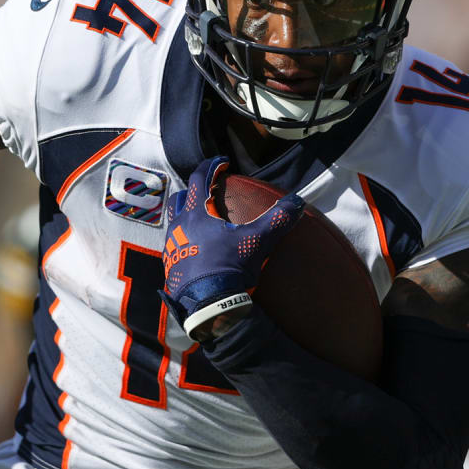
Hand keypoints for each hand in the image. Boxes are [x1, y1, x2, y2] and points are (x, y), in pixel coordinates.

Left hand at [161, 157, 303, 338]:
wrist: (206, 307)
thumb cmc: (228, 269)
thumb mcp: (257, 242)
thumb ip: (277, 219)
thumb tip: (297, 201)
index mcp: (196, 213)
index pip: (200, 178)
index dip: (212, 166)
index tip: (222, 162)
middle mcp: (179, 226)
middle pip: (182, 197)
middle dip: (196, 189)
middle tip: (211, 190)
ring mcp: (172, 246)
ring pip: (175, 220)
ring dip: (188, 214)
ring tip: (205, 219)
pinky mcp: (171, 265)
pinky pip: (175, 243)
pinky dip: (186, 237)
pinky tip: (199, 248)